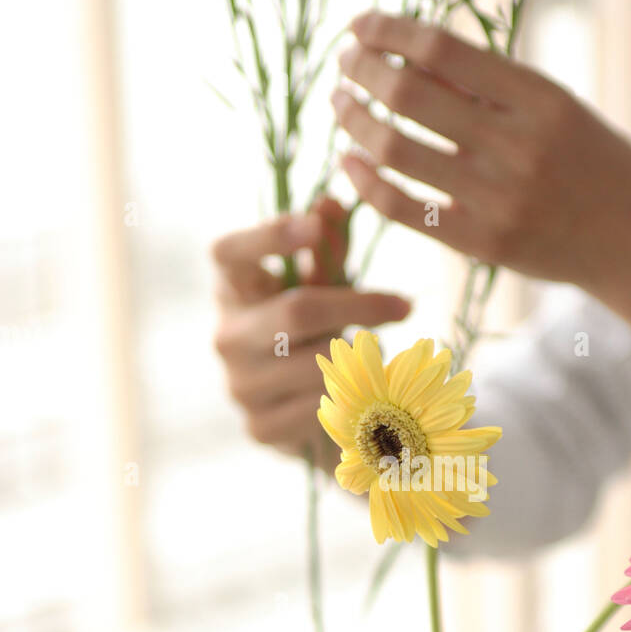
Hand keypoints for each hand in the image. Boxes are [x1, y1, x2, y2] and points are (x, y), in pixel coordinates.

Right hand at [211, 196, 410, 462]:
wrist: (303, 412)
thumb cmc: (314, 330)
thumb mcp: (322, 284)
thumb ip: (326, 247)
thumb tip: (331, 203)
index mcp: (232, 289)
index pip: (227, 253)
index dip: (268, 236)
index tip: (315, 225)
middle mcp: (226, 335)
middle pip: (296, 312)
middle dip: (357, 306)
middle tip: (404, 305)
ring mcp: (239, 385)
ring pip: (319, 363)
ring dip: (358, 359)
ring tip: (372, 358)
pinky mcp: (260, 428)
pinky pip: (323, 406)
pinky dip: (354, 398)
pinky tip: (362, 395)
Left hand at [332, 11, 630, 302]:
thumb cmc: (593, 163)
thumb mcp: (556, 108)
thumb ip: (491, 87)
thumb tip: (409, 53)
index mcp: (540, 97)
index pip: (443, 49)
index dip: (389, 31)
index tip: (359, 25)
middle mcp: (519, 145)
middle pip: (409, 93)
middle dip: (362, 70)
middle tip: (343, 62)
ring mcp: (499, 198)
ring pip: (395, 149)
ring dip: (354, 120)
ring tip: (341, 104)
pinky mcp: (483, 243)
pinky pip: (403, 208)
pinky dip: (365, 181)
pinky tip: (348, 161)